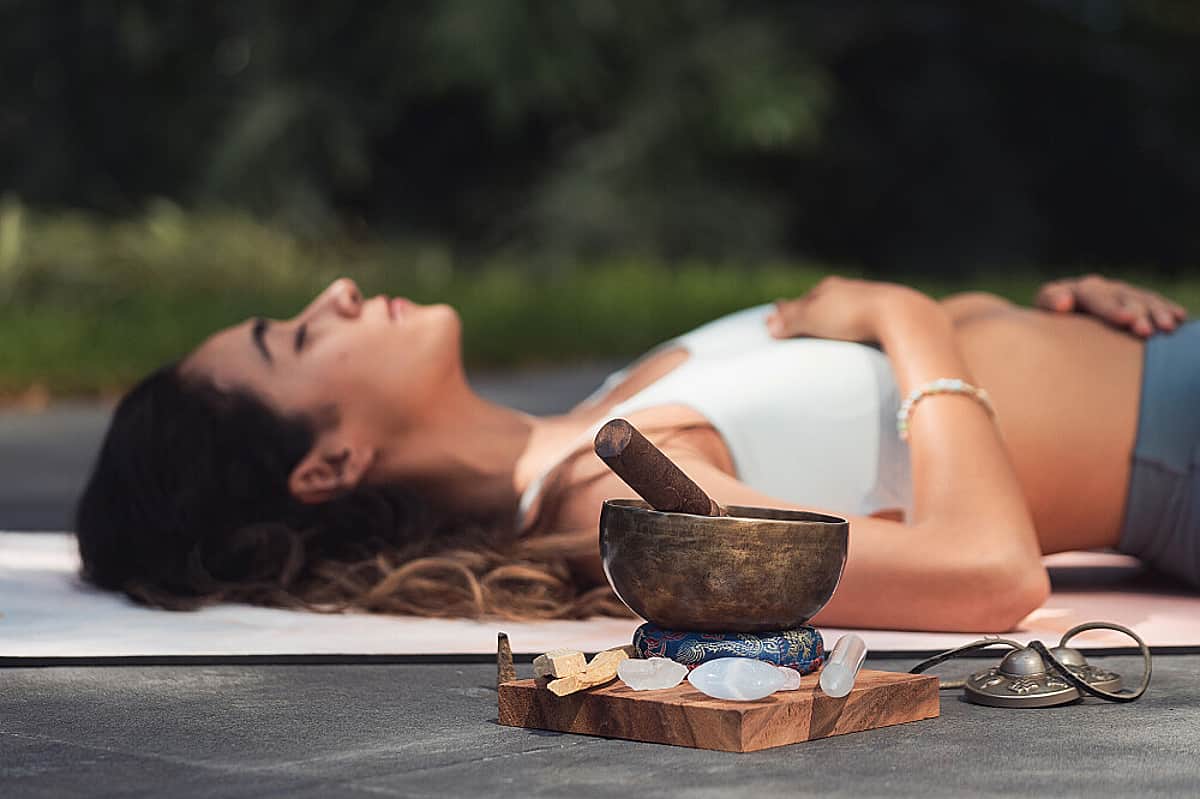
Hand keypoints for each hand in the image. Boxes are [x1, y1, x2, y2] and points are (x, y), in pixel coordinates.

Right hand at [766, 276, 923, 341]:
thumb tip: (768, 324)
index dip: (789, 311)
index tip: (778, 318)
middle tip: (801, 323)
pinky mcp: (890, 316)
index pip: (803, 300)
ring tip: (828, 332)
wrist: (902, 316)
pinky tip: (858, 338)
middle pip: (825, 302)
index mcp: (830, 288)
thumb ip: (791, 320)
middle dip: (812, 312)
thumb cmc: (853, 315)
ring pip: (847, 310)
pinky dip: (856, 328)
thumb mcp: (815, 317)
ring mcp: (872, 301)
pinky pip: (866, 322)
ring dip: (836, 320)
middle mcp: (850, 290)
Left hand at [1035, 274, 1186, 336]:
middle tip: (1146, 331)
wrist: (1056, 316)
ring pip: (1144, 299)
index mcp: (1078, 290)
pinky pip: (1155, 303)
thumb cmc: (1048, 320)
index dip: (1112, 308)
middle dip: (1138, 313)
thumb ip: (1050, 303)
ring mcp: (1121, 293)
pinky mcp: (1135, 301)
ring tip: (1168, 327)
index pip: (1095, 296)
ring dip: (1157, 313)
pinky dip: (1168, 310)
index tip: (1127, 319)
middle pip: (1124, 298)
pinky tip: (1180, 318)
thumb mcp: (1043, 310)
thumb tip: (1062, 304)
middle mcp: (1103, 288)